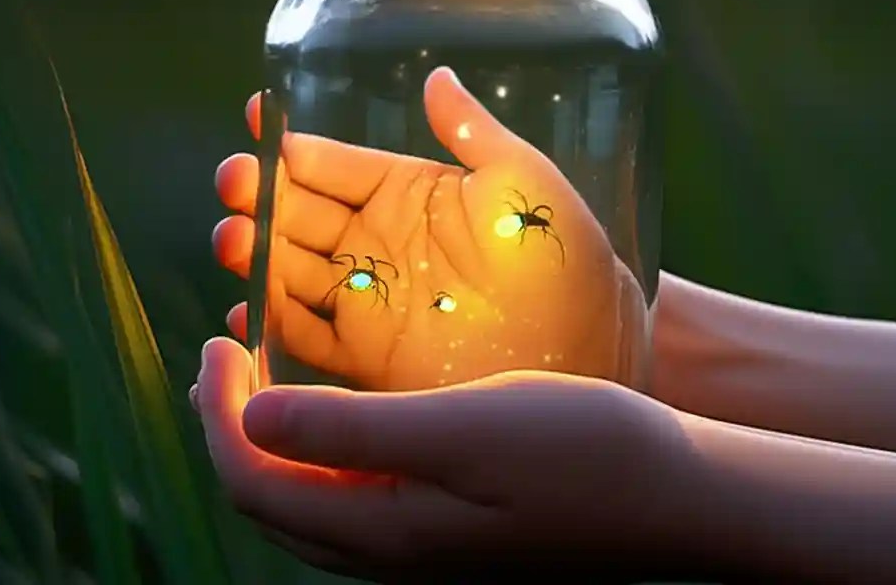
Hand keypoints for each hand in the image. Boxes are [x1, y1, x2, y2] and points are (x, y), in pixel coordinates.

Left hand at [195, 336, 691, 583]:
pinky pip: (351, 499)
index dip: (218, 412)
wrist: (677, 497)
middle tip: (229, 350)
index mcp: (382, 532)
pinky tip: (339, 414)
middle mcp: (389, 556)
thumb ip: (351, 428)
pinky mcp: (447, 535)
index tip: (220, 338)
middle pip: (269, 498)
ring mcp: (419, 552)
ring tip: (263, 377)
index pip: (252, 479)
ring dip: (270, 443)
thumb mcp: (462, 425)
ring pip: (307, 503)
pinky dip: (320, 453)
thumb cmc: (580, 450)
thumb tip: (249, 418)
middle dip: (230, 426)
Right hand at [214, 67, 646, 390]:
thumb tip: (437, 75)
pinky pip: (304, 338)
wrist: (588, 347)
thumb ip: (472, 131)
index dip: (290, 143)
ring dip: (255, 251)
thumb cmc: (564, 257)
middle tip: (237, 182)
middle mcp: (379, 243)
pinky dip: (271, 325)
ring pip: (289, 269)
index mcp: (408, 194)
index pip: (332, 162)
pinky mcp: (366, 357)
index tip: (257, 116)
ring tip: (235, 236)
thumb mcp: (521, 181)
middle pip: (297, 213)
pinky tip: (248, 307)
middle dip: (259, 195)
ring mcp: (369, 300)